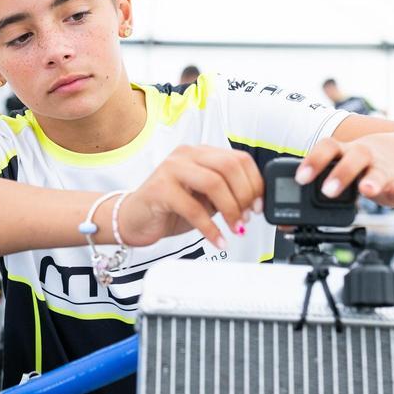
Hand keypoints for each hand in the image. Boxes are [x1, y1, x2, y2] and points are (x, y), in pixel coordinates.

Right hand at [115, 145, 262, 247]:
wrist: (134, 220)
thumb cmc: (169, 209)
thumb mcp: (205, 199)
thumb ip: (226, 194)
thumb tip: (255, 203)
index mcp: (200, 153)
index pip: (239, 158)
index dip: (255, 183)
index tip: (259, 205)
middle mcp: (186, 155)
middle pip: (229, 167)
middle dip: (245, 195)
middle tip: (247, 218)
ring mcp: (171, 169)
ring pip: (214, 183)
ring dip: (231, 209)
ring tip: (235, 228)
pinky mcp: (159, 189)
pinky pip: (193, 208)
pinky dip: (210, 229)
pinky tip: (218, 240)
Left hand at [296, 135, 393, 214]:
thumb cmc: (361, 164)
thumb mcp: (339, 169)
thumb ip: (317, 191)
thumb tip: (287, 223)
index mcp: (345, 151)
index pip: (328, 147)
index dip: (313, 161)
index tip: (300, 178)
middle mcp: (365, 156)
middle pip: (354, 157)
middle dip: (340, 174)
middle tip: (327, 191)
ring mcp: (384, 168)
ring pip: (379, 172)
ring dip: (372, 181)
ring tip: (367, 191)